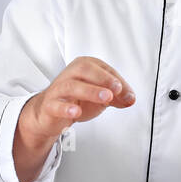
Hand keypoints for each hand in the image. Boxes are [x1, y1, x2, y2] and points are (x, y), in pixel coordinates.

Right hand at [19, 56, 135, 142]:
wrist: (50, 114)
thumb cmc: (76, 100)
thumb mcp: (100, 97)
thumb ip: (117, 97)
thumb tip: (130, 99)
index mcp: (85, 67)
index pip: (103, 69)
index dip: (117, 81)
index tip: (128, 94)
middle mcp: (70, 74)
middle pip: (84, 69)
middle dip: (103, 78)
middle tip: (116, 90)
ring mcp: (58, 89)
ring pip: (71, 85)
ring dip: (90, 91)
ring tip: (105, 98)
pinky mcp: (49, 105)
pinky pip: (56, 105)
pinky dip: (66, 108)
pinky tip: (76, 112)